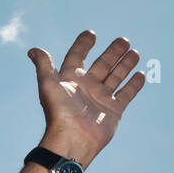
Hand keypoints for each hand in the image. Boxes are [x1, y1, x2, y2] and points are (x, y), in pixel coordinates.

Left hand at [27, 30, 145, 168]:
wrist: (72, 138)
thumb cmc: (59, 111)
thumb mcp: (49, 84)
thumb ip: (44, 65)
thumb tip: (32, 50)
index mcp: (70, 79)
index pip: (77, 57)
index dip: (83, 45)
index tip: (91, 34)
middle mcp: (86, 87)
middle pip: (102, 64)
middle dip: (112, 52)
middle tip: (123, 40)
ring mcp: (101, 98)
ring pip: (116, 76)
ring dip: (125, 64)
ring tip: (134, 52)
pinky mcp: (114, 109)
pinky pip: (127, 94)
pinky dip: (134, 84)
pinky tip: (141, 73)